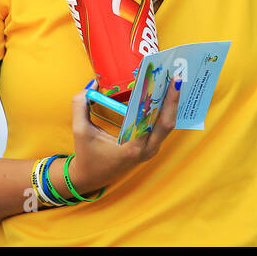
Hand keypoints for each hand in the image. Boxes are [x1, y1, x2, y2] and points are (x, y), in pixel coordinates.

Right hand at [66, 79, 180, 194]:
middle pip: (167, 122)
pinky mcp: (150, 147)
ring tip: (173, 82)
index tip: (162, 80)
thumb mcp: (79, 130)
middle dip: (173, 99)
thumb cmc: (86, 156)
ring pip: (167, 125)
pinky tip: (164, 96)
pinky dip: (164, 111)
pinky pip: (161, 127)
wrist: (90, 178)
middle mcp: (146, 150)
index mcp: (132, 147)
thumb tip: (94, 84)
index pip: (151, 120)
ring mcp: (150, 150)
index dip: (159, 100)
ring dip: (170, 104)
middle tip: (177, 77)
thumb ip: (80, 105)